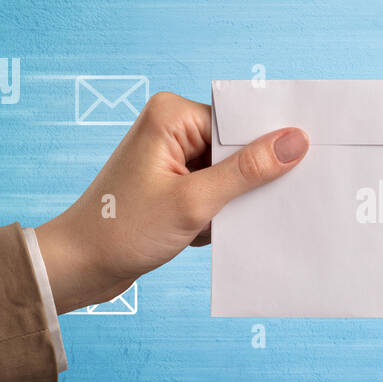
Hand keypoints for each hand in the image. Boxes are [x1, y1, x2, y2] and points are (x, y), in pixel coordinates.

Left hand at [35, 91, 307, 313]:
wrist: (78, 267)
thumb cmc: (123, 231)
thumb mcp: (194, 202)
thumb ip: (247, 171)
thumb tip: (296, 141)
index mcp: (172, 114)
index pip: (239, 122)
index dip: (270, 145)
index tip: (304, 166)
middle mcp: (172, 126)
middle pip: (236, 145)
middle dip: (252, 177)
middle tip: (267, 203)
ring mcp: (171, 155)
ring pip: (229, 171)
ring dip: (234, 200)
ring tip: (224, 223)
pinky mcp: (172, 181)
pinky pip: (215, 188)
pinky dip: (220, 211)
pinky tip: (209, 232)